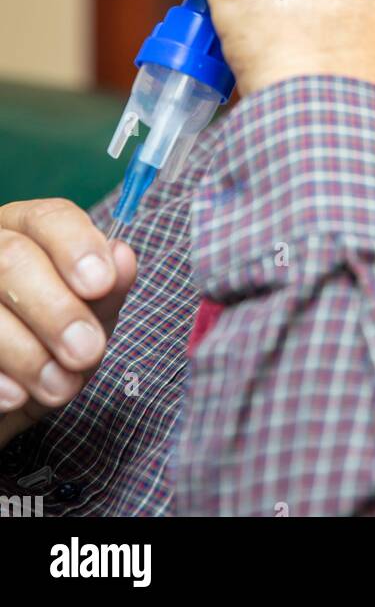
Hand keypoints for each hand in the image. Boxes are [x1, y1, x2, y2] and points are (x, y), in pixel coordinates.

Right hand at [0, 199, 136, 450]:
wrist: (11, 396)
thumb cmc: (53, 346)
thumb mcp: (88, 319)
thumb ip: (107, 291)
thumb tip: (123, 257)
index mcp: (28, 231)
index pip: (50, 219)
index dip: (77, 247)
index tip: (101, 284)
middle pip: (12, 258)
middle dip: (56, 309)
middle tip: (87, 352)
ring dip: (29, 354)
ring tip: (61, 388)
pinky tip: (16, 396)